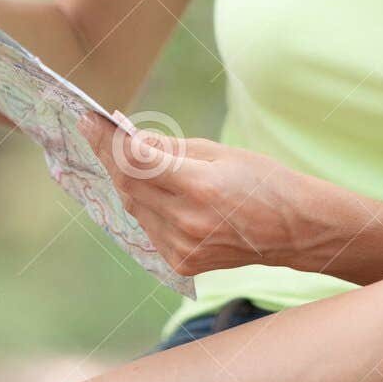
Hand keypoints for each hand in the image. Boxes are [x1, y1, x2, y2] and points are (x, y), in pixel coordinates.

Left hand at [79, 114, 323, 277]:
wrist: (294, 230)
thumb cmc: (263, 181)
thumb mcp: (218, 153)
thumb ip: (168, 148)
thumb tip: (128, 137)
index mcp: (199, 187)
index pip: (136, 159)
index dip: (107, 138)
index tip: (89, 119)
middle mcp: (186, 221)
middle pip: (128, 184)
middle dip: (108, 155)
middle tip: (94, 131)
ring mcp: (182, 246)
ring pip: (133, 207)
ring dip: (125, 180)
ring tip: (122, 156)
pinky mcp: (182, 262)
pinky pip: (148, 227)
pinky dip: (144, 205)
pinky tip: (150, 189)